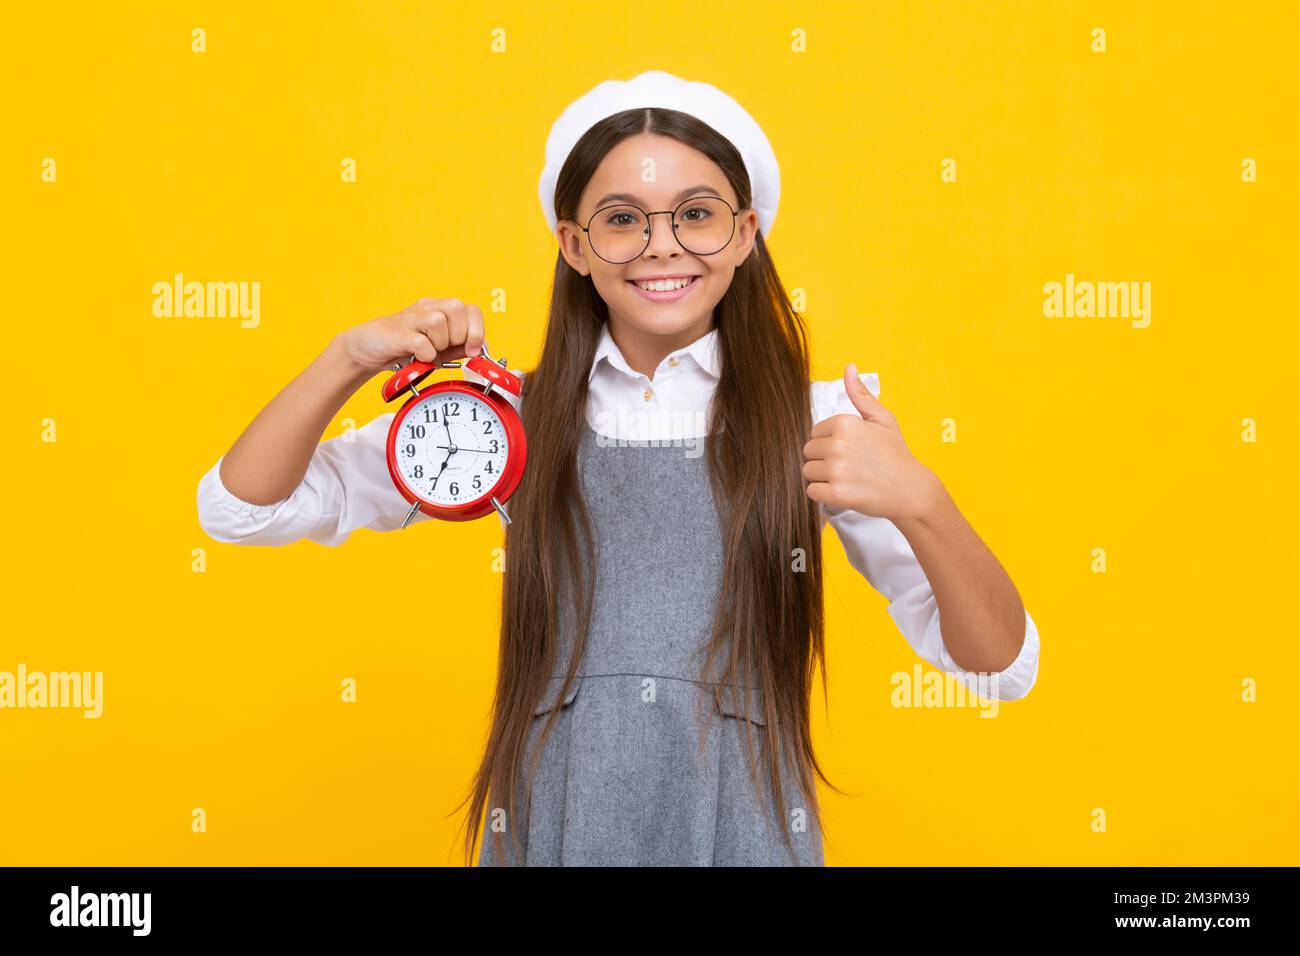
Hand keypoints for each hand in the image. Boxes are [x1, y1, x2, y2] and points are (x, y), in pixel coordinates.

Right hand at [337, 297, 485, 373]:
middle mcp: (427, 307)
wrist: (368, 349)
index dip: (476, 330)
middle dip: (457, 337)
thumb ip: (459, 347)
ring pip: (440, 321)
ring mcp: (411, 317)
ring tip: (427, 352)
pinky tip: (417, 357)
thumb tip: (481, 348)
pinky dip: (425, 354)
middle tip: (442, 349)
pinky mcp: (398, 332)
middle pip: (458, 309)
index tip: (472, 350)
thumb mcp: (438, 350)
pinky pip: (422, 342)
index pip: (471, 309)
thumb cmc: (404, 349)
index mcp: (440, 309)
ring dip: (439, 344)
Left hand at [802, 363, 942, 522]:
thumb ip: (861, 394)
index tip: (849, 450)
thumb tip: (849, 367)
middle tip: (849, 466)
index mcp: (845, 423)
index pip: (815, 433)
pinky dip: (824, 494)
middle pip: (808, 452)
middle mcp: (838, 445)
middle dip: (823, 459)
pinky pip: (812, 492)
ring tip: (847, 478)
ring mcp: (837, 470)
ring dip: (823, 478)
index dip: (830, 442)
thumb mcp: (882, 419)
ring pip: (808, 472)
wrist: (911, 490)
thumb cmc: (895, 453)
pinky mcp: (837, 494)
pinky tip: (844, 491)